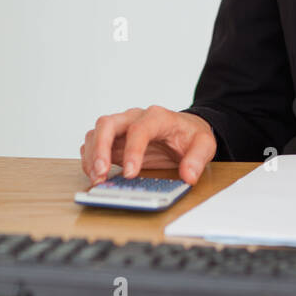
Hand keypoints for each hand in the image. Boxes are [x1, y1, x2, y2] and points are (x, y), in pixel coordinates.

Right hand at [80, 106, 216, 185]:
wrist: (185, 130)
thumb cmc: (191, 135)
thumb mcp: (204, 144)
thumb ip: (198, 158)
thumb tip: (188, 175)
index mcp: (158, 117)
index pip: (140, 129)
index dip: (133, 151)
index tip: (131, 174)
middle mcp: (135, 118)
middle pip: (108, 123)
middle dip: (100, 149)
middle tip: (101, 173)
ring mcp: (122, 128)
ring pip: (96, 132)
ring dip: (92, 156)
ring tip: (97, 179)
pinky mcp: (114, 140)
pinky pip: (94, 143)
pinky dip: (90, 158)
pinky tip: (95, 175)